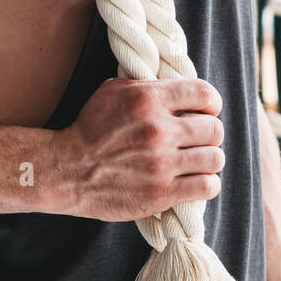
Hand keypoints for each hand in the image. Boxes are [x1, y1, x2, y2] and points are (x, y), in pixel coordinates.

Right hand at [57, 77, 224, 221]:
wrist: (66, 171)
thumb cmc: (90, 128)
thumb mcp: (114, 91)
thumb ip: (151, 87)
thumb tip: (182, 87)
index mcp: (149, 100)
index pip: (205, 94)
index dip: (212, 103)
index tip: (207, 111)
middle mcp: (159, 130)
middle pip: (214, 129)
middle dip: (209, 133)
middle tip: (197, 139)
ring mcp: (161, 164)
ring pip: (215, 158)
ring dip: (208, 159)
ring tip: (196, 161)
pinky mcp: (161, 193)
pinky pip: (207, 186)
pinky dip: (207, 183)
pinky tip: (195, 180)